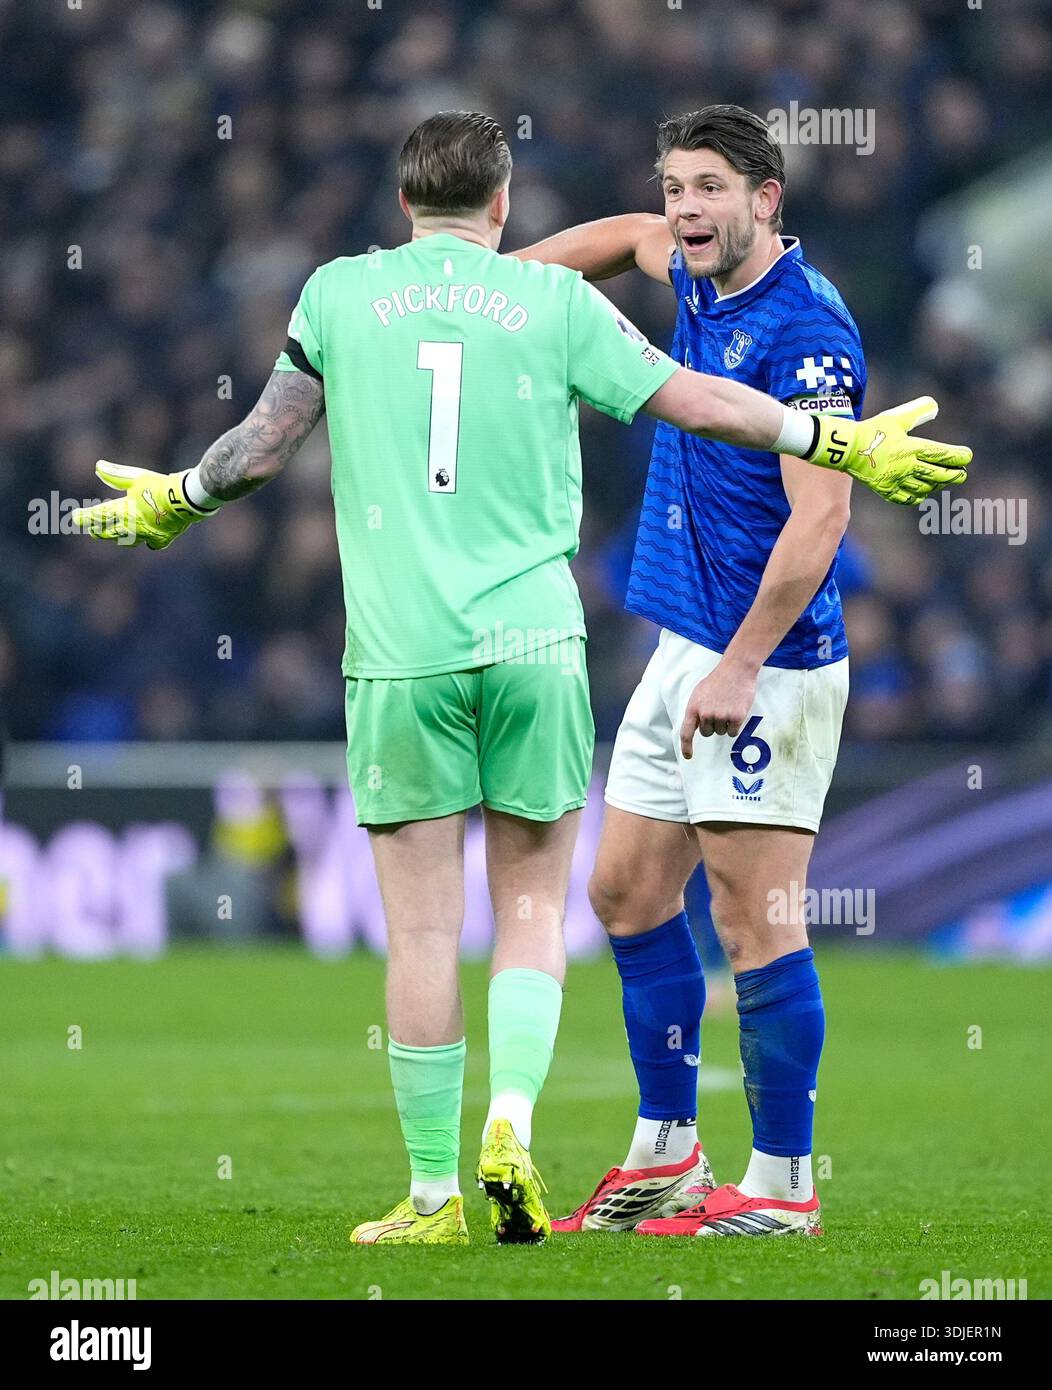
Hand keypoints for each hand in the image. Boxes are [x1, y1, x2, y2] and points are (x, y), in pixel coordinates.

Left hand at [71, 461, 215, 549]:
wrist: (186, 500)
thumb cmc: (160, 486)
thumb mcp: (137, 476)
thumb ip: (116, 474)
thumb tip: (97, 466)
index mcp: (123, 510)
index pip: (98, 515)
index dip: (84, 517)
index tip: (74, 517)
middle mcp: (131, 526)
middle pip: (108, 532)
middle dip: (98, 530)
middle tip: (91, 529)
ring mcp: (146, 535)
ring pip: (126, 541)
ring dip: (116, 538)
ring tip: (112, 536)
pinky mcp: (162, 539)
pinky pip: (150, 544)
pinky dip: (145, 541)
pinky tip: (146, 540)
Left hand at [679, 660, 757, 758]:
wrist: (736, 670)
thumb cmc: (717, 681)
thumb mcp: (699, 693)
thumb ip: (696, 710)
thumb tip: (696, 726)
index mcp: (693, 708)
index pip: (686, 733)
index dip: (686, 747)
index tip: (688, 756)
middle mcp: (705, 714)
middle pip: (708, 733)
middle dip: (713, 726)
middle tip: (719, 710)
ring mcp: (721, 716)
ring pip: (722, 732)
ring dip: (725, 724)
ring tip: (728, 706)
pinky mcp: (736, 717)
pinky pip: (733, 732)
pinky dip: (735, 725)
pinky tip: (736, 710)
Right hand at [810, 397, 970, 504]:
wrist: (846, 449)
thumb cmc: (872, 430)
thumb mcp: (895, 417)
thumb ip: (917, 411)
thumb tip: (935, 407)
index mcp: (911, 447)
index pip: (942, 454)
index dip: (958, 456)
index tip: (966, 456)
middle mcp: (906, 466)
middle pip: (938, 475)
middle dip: (953, 475)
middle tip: (962, 474)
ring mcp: (896, 480)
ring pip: (924, 488)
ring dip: (937, 485)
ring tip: (942, 480)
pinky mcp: (885, 490)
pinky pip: (907, 498)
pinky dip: (918, 496)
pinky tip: (922, 492)